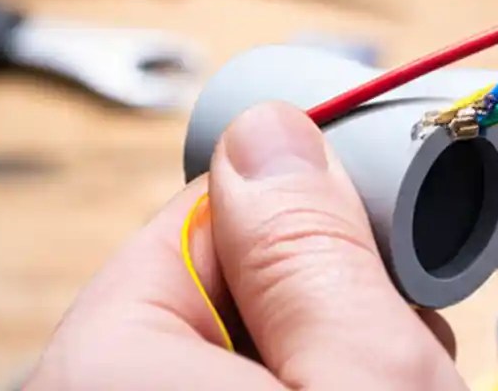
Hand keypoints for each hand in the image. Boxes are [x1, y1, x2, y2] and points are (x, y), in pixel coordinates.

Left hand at [27, 102, 464, 389]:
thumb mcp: (369, 378)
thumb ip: (310, 248)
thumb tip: (269, 132)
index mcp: (106, 364)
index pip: (207, 210)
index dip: (311, 220)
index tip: (382, 250)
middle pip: (221, 279)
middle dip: (322, 298)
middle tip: (391, 350)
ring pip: (236, 343)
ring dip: (321, 352)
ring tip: (383, 384)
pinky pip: (232, 385)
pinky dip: (300, 387)